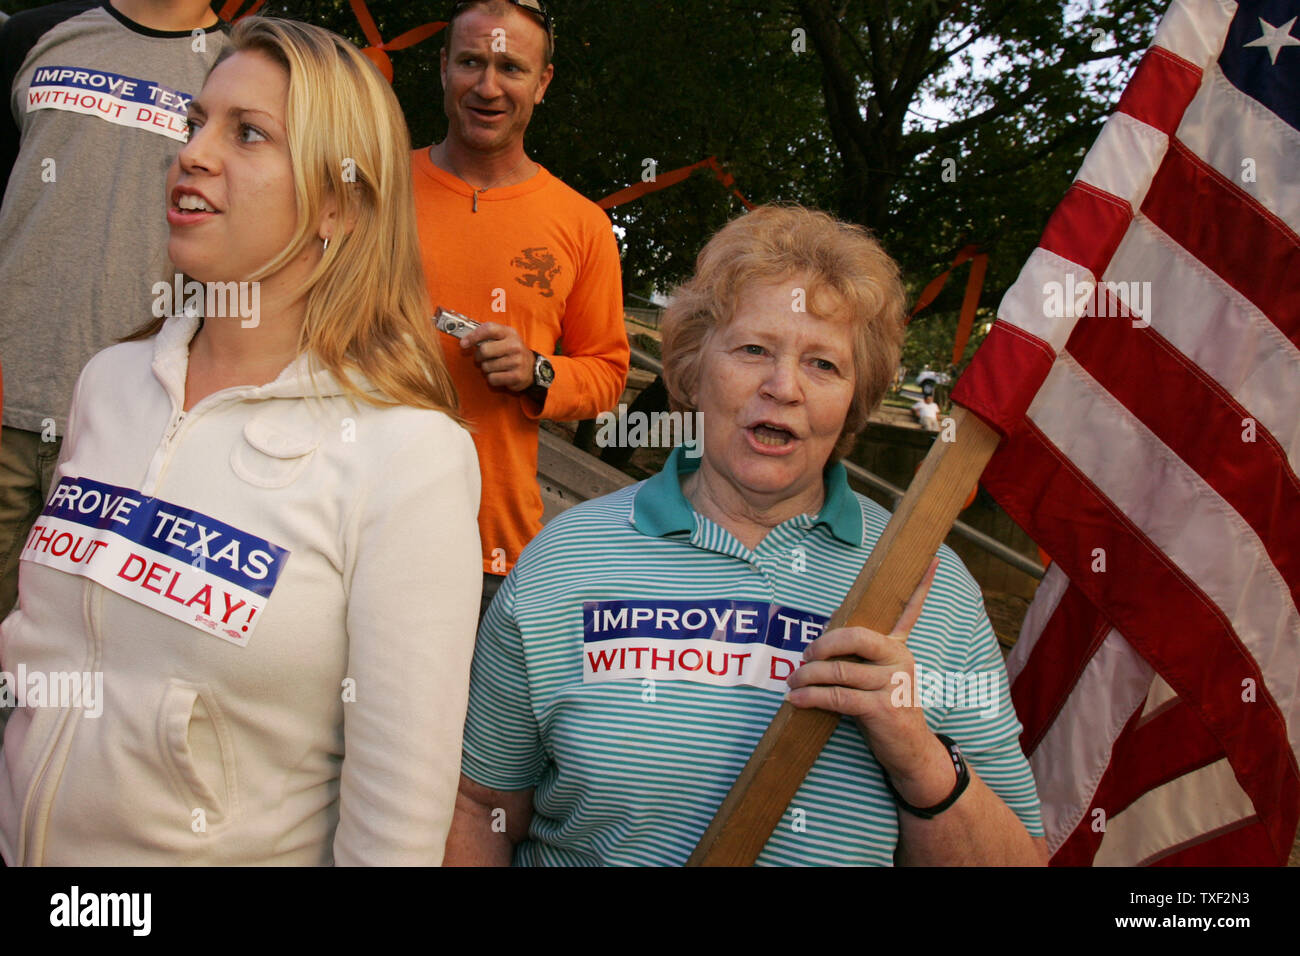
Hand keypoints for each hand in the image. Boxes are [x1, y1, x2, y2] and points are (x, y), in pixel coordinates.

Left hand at [461, 323, 533, 391]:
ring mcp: (517, 361)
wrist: (531, 368)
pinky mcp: (516, 376)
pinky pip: (492, 378)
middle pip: (484, 350)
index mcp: (510, 333)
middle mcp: (515, 346)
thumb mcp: (504, 338)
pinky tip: (500, 374)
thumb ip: (486, 336)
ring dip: (486, 368)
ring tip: (495, 366)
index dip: (473, 336)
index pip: (489, 329)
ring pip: (486, 366)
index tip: (463, 343)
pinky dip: (492, 378)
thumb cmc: (512, 352)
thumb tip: (464, 340)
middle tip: (482, 358)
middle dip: (478, 356)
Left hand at [785, 557, 956, 804]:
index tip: (931, 560)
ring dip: (807, 677)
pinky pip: (837, 696)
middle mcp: (899, 660)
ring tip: (793, 683)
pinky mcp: (882, 708)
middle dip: (822, 644)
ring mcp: (892, 684)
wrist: (911, 752)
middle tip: (805, 656)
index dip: (921, 585)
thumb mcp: (879, 678)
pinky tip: (796, 700)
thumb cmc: (886, 709)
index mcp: (899, 648)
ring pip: (838, 671)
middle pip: (855, 636)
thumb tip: (825, 638)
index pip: (910, 611)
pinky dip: (811, 697)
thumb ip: (861, 656)